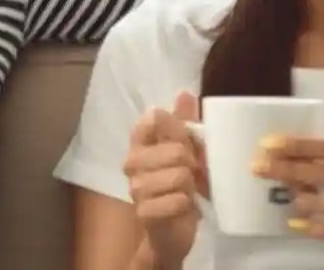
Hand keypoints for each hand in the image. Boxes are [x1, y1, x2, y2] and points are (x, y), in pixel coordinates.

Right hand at [123, 92, 206, 268]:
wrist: (173, 231)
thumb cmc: (180, 185)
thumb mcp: (187, 151)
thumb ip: (185, 122)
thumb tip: (185, 93)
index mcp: (140, 143)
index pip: (151, 120)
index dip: (175, 128)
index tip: (184, 141)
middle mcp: (132, 162)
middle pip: (175, 150)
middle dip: (191, 163)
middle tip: (192, 173)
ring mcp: (135, 189)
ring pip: (179, 176)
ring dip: (190, 186)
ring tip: (188, 191)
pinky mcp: (144, 212)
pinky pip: (177, 200)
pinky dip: (186, 204)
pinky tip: (184, 207)